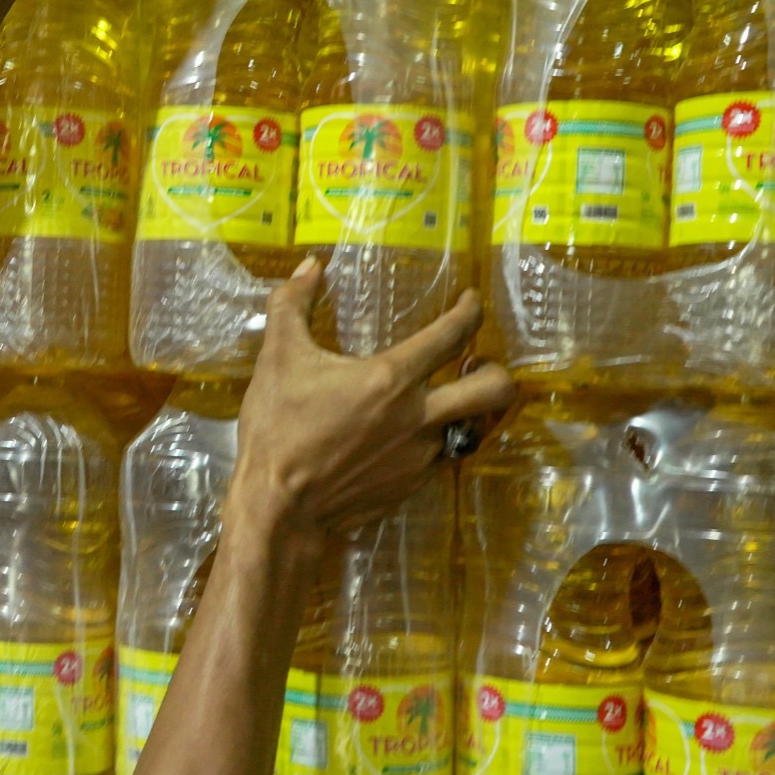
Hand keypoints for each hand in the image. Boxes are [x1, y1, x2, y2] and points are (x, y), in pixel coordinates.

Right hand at [231, 259, 516, 537]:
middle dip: (497, 370)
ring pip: (474, 429)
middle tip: (476, 363)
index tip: (471, 302)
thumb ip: (292, 305)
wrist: (279, 509)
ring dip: (467, 411)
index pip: (452, 334)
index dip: (470, 310)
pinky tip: (407, 439)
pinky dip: (435, 442)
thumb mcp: (277, 358)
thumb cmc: (279, 429)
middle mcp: (419, 417)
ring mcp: (421, 456)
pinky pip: (441, 458)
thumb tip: (310, 266)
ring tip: (447, 402)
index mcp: (391, 378)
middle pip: (494, 390)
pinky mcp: (413, 487)